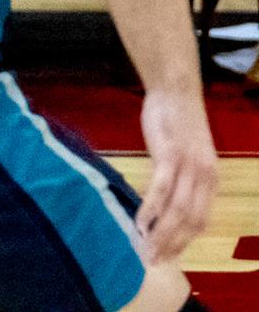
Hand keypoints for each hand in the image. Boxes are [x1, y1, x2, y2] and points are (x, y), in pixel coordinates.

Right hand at [135, 85, 216, 263]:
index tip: (168, 254)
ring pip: (176, 210)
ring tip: (144, 247)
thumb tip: (164, 201)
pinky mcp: (170, 156)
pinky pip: (161, 189)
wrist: (176, 90)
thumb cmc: (177, 120)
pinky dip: (151, 208)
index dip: (185, 241)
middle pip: (189, 221)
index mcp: (211, 180)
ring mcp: (188, 167)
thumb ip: (180, 177)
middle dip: (172, 244)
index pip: (201, 221)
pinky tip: (140, 221)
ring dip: (160, 233)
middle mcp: (205, 178)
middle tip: (152, 259)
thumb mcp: (186, 154)